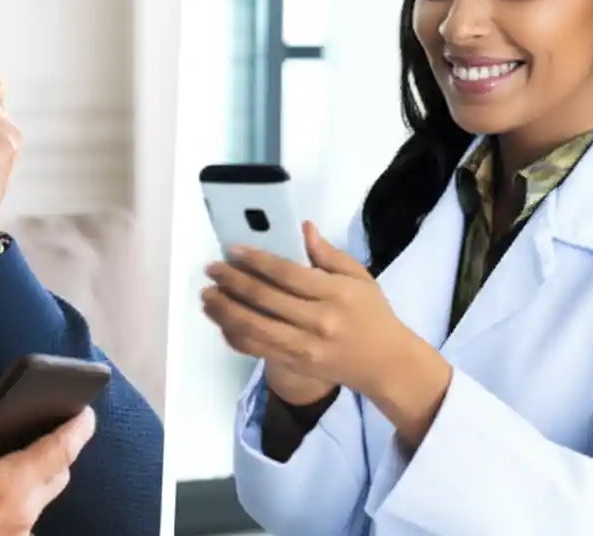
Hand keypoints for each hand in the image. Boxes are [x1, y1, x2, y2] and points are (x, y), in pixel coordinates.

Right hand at [0, 391, 95, 535]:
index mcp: (11, 486)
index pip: (61, 451)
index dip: (79, 428)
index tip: (87, 411)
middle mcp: (25, 511)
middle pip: (58, 472)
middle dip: (59, 448)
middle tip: (46, 425)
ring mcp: (20, 533)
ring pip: (43, 495)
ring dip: (39, 473)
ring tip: (16, 452)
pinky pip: (28, 512)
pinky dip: (23, 494)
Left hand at [202, 222, 427, 398]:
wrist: (385, 364)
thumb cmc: (372, 315)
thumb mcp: (359, 278)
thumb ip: (328, 254)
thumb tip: (302, 228)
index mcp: (336, 294)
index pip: (287, 274)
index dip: (256, 260)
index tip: (233, 250)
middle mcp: (318, 322)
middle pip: (265, 299)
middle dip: (232, 282)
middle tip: (212, 270)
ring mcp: (304, 348)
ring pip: (253, 328)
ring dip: (225, 311)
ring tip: (207, 296)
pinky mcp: (294, 365)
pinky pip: (256, 349)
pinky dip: (234, 335)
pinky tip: (221, 321)